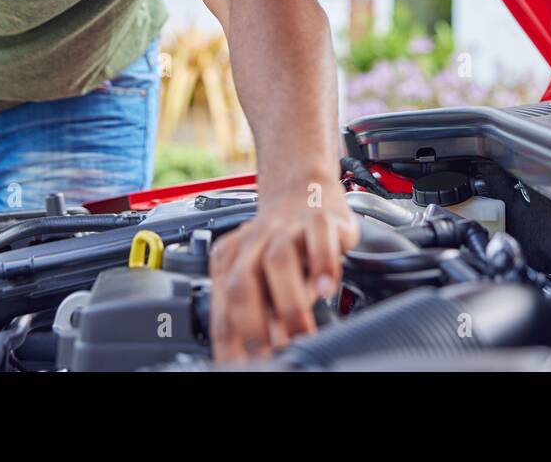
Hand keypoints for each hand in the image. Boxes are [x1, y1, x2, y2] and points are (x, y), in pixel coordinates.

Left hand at [209, 176, 357, 361]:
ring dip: (290, 304)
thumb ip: (258, 307)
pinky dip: (322, 265)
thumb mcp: (261, 272)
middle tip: (272, 355)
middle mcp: (255, 242)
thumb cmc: (281, 239)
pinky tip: (327, 289)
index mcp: (232, 258)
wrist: (301, 186)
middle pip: (243, 283)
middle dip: (255, 327)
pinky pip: (319, 238)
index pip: (223, 305)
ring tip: (302, 332)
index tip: (240, 364)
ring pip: (278, 260)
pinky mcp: (320, 217)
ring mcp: (287, 227)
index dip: (230, 339)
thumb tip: (260, 351)